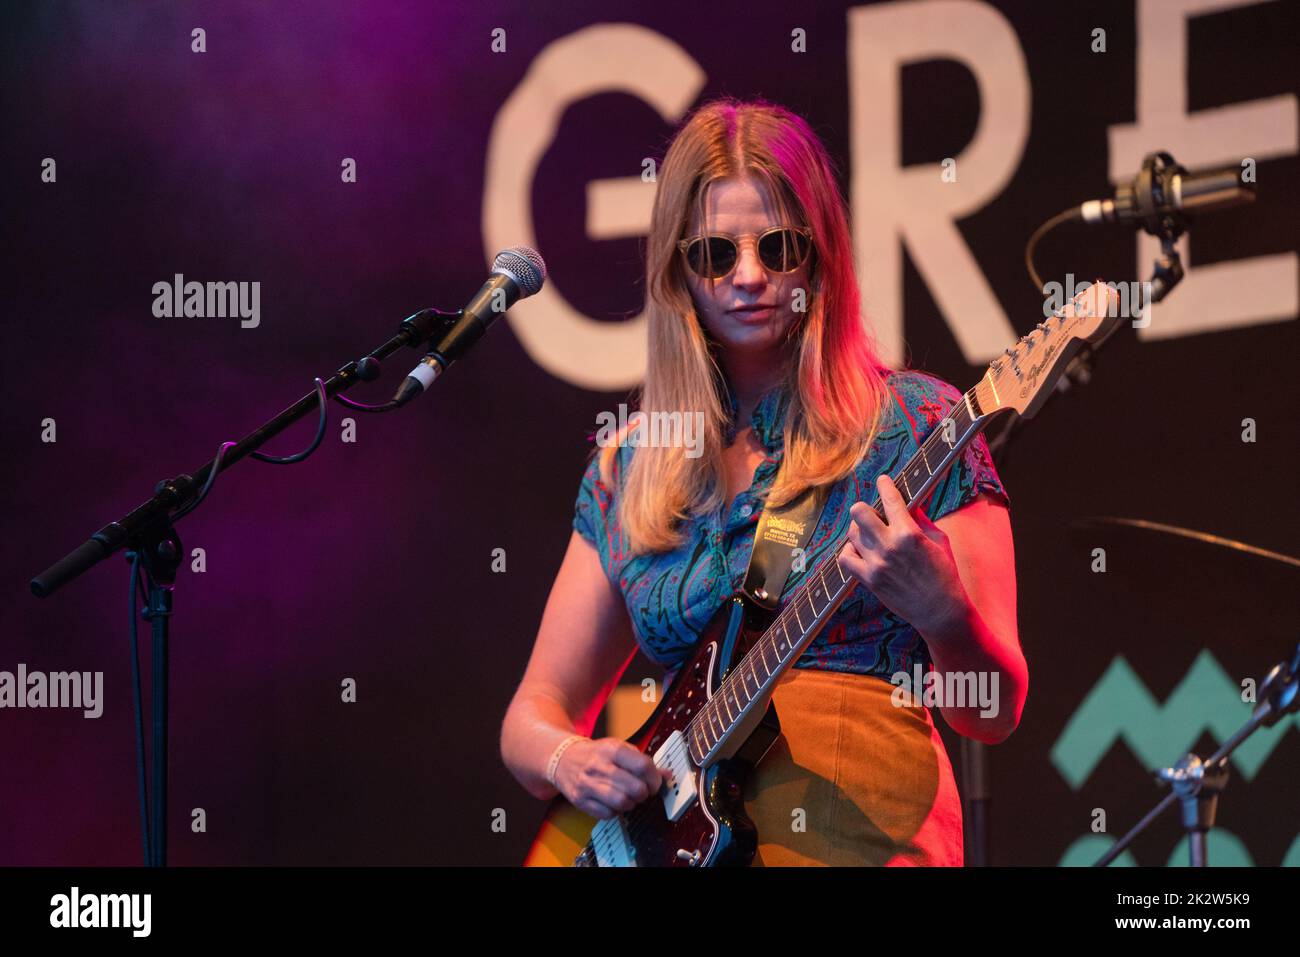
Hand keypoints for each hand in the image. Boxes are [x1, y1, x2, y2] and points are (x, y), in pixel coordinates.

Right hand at [554, 737, 671, 819]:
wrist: (563, 758)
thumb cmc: (595, 754)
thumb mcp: (619, 748)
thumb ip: (642, 761)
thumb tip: (666, 775)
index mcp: (612, 750)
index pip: (643, 765)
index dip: (655, 778)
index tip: (655, 782)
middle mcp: (599, 766)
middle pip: (635, 788)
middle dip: (645, 793)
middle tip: (643, 791)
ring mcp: (588, 784)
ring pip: (622, 803)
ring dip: (631, 803)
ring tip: (629, 797)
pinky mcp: (581, 800)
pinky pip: (607, 814)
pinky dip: (615, 812)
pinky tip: (614, 803)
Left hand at [837, 474, 968, 637]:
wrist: (939, 611)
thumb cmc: (944, 574)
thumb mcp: (939, 540)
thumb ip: (921, 519)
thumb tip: (908, 501)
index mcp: (909, 533)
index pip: (890, 499)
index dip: (885, 485)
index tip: (883, 480)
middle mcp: (889, 546)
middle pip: (859, 512)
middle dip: (865, 508)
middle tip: (873, 514)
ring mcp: (876, 563)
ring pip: (852, 533)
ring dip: (860, 530)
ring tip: (871, 534)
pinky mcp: (868, 579)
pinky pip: (845, 558)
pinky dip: (850, 551)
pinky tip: (861, 551)